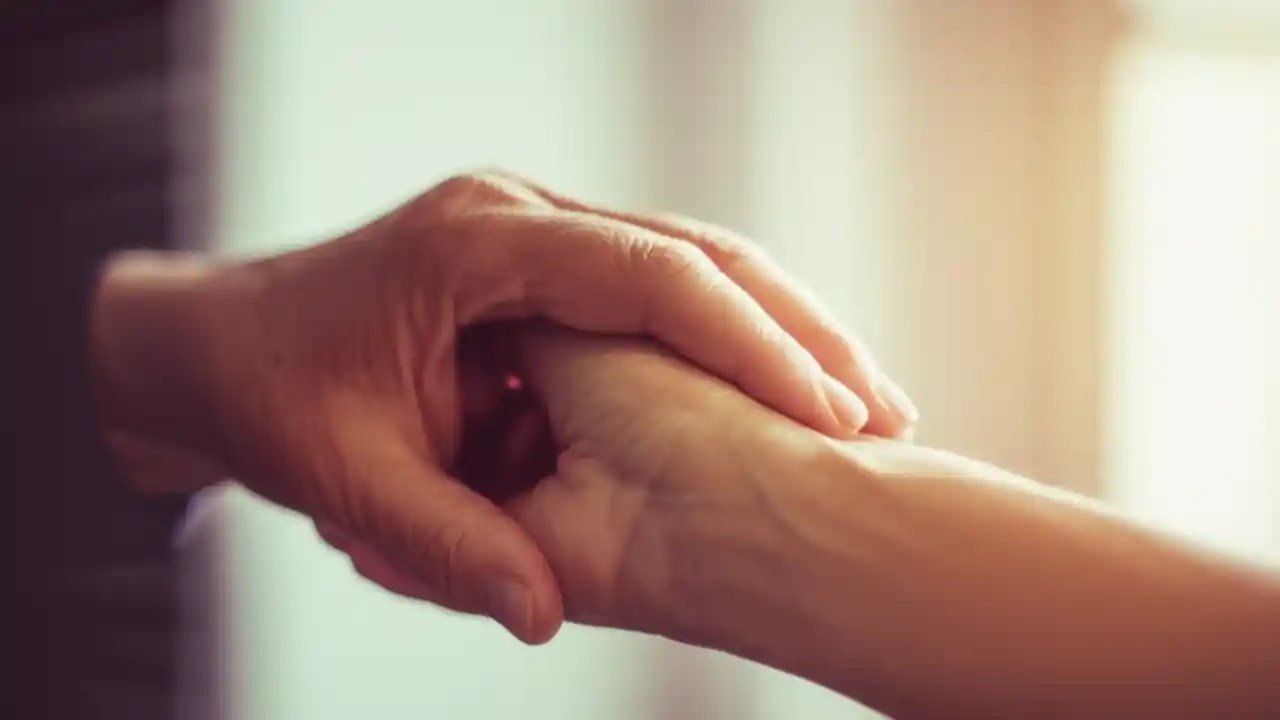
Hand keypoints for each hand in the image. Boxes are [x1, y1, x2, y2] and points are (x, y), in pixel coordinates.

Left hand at [92, 171, 914, 642]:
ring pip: (696, 268)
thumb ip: (439, 544)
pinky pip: (662, 295)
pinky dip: (731, 345)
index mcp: (478, 242)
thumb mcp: (347, 477)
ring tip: (862, 407)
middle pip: (698, 253)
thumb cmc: (275, 392)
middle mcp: (521, 218)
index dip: (749, 340)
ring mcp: (539, 235)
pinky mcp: (547, 268)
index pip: (648, 272)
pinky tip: (789, 397)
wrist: (220, 342)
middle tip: (881, 409)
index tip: (829, 408)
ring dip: (780, 337)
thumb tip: (535, 616)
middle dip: (796, 331)